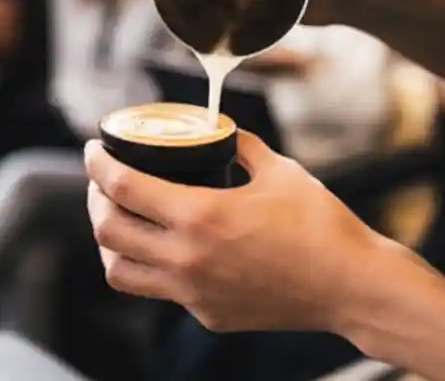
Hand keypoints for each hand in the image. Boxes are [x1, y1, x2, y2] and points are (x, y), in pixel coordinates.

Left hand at [85, 132, 396, 332]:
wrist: (351, 286)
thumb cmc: (320, 224)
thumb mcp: (277, 169)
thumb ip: (238, 145)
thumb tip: (217, 129)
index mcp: (200, 215)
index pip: (122, 187)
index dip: (98, 165)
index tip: (93, 151)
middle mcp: (187, 259)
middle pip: (106, 230)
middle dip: (96, 199)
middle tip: (104, 182)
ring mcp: (193, 293)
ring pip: (119, 271)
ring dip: (110, 241)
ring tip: (122, 219)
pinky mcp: (207, 315)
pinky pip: (161, 290)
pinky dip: (153, 265)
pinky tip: (170, 247)